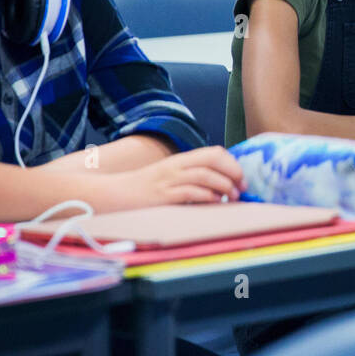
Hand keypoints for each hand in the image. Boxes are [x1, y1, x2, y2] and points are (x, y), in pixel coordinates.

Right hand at [92, 146, 245, 210]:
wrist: (113, 196)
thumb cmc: (143, 191)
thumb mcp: (169, 178)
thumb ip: (191, 178)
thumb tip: (221, 188)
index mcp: (180, 160)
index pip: (213, 153)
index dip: (232, 163)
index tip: (241, 178)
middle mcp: (176, 166)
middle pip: (212, 159)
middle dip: (232, 172)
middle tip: (241, 187)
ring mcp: (169, 180)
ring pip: (205, 175)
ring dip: (224, 186)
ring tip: (232, 197)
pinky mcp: (163, 196)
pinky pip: (190, 192)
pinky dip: (207, 197)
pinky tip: (214, 202)